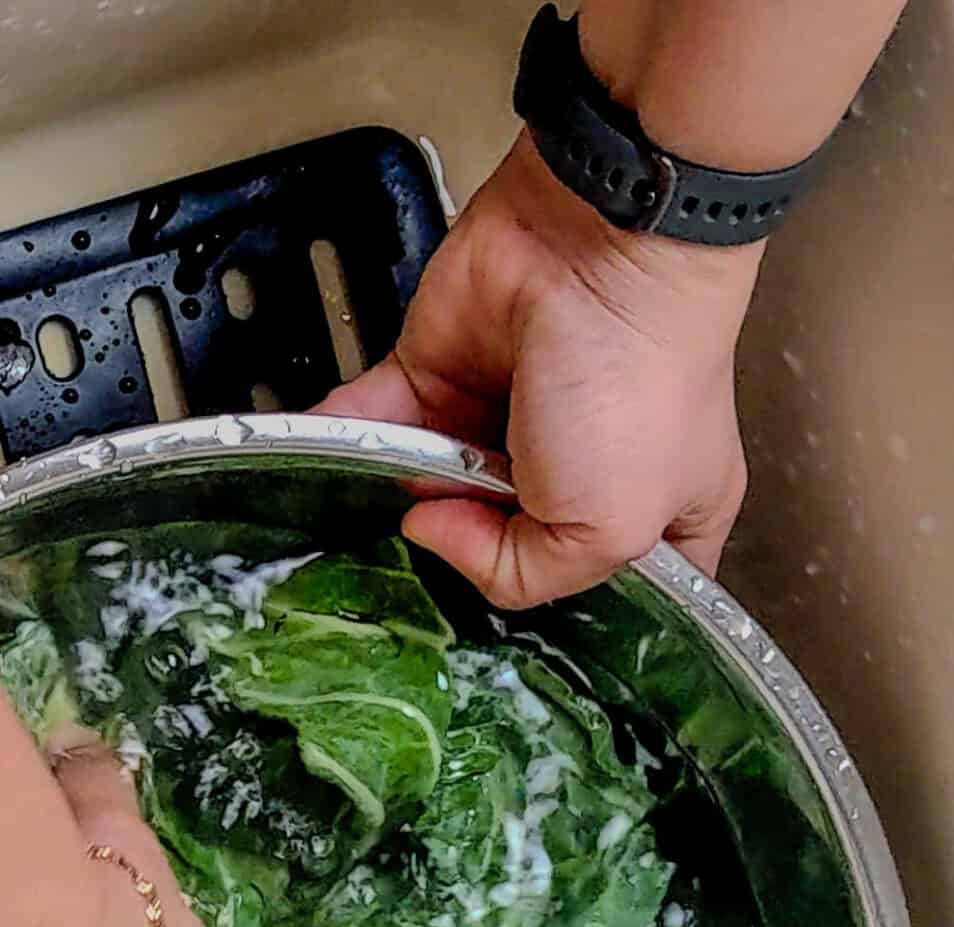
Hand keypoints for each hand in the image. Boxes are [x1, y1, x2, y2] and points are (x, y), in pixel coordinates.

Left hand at [320, 134, 760, 607]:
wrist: (594, 244)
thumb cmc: (633, 386)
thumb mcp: (607, 532)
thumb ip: (520, 575)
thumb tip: (430, 532)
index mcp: (650, 522)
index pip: (607, 601)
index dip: (565, 633)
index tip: (510, 656)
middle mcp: (574, 479)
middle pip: (500, 555)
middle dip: (455, 576)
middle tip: (413, 606)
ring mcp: (499, 428)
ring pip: (428, 494)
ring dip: (388, 511)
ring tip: (349, 543)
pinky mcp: (436, 378)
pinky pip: (375, 426)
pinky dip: (340, 447)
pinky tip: (302, 480)